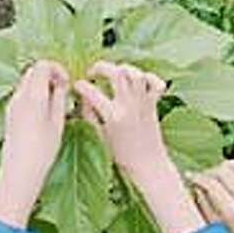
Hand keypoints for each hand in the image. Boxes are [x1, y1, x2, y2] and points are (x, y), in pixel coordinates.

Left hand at [0, 60, 70, 227]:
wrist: (18, 172)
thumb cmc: (41, 151)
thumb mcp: (57, 123)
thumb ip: (59, 99)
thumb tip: (61, 85)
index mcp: (33, 95)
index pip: (42, 65)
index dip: (57, 69)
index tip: (67, 82)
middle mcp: (19, 96)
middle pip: (32, 71)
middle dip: (48, 74)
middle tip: (62, 90)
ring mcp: (12, 105)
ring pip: (26, 83)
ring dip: (41, 85)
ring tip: (55, 103)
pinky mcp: (9, 114)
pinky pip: (22, 95)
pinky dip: (34, 95)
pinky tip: (43, 113)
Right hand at [74, 62, 202, 232]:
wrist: (148, 165)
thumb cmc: (122, 156)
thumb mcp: (99, 137)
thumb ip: (90, 116)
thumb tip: (83, 98)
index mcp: (113, 116)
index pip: (91, 92)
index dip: (80, 85)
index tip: (77, 86)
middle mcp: (129, 106)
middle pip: (116, 73)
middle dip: (101, 67)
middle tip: (93, 73)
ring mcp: (143, 104)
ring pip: (136, 73)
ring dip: (123, 69)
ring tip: (115, 74)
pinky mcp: (154, 105)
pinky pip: (156, 84)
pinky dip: (150, 78)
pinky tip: (140, 80)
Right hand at [191, 160, 233, 232]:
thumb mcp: (211, 224)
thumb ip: (202, 201)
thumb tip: (195, 181)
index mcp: (231, 210)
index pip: (211, 183)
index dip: (197, 177)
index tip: (189, 176)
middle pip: (225, 170)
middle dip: (211, 171)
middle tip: (204, 178)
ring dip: (228, 166)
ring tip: (220, 175)